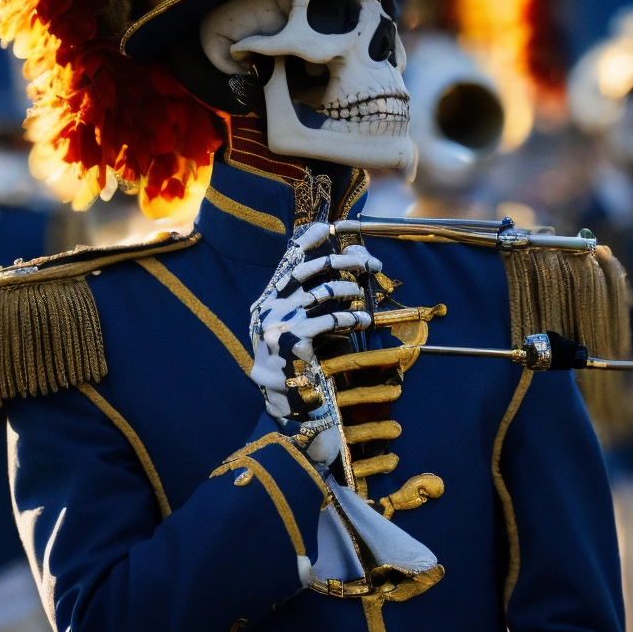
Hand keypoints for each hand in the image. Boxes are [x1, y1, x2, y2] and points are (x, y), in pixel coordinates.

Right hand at [249, 223, 377, 464]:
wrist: (285, 404)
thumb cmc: (294, 366)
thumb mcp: (293, 330)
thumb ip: (307, 304)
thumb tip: (340, 272)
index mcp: (266, 303)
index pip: (287, 261)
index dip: (308, 240)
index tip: (329, 227)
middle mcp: (268, 308)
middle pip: (310, 269)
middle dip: (342, 260)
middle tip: (367, 262)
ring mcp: (279, 322)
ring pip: (324, 291)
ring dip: (350, 289)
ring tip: (363, 294)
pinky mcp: (296, 339)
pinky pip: (332, 318)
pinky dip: (353, 316)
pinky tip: (365, 319)